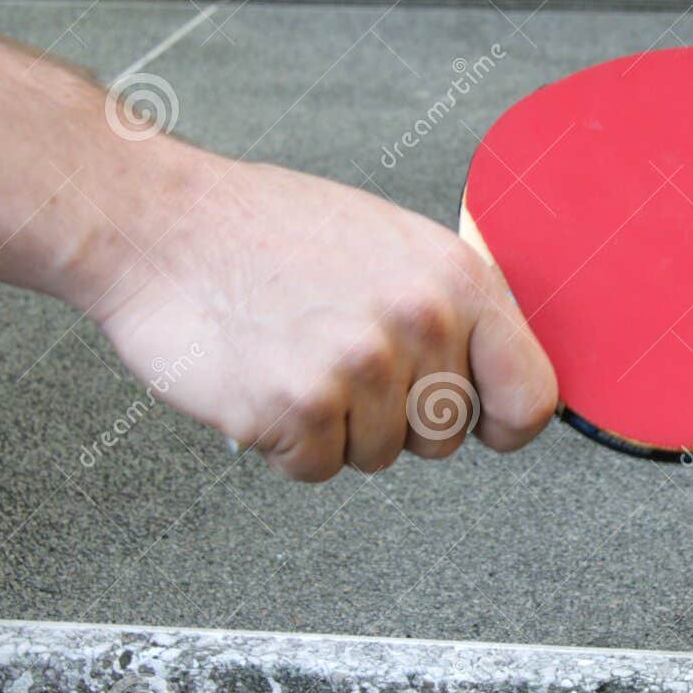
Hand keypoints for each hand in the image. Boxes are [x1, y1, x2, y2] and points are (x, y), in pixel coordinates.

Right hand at [85, 155, 557, 480]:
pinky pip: (316, 468)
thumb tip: (499, 374)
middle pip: (446, 438)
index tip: (479, 424)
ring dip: (335, 426)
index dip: (502, 423)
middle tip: (341, 358)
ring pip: (378, 456)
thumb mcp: (394, 245)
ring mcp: (359, 365)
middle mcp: (420, 320)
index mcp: (458, 278)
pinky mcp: (296, 406)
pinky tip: (262, 377)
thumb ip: (451, 309)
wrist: (161, 225)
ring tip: (295, 352)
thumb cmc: (270, 231)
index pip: (532, 396)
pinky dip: (285, 442)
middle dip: (397, 418)